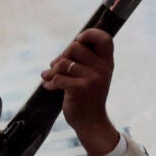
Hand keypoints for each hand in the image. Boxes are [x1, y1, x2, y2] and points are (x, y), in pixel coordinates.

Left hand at [40, 30, 120, 155]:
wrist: (91, 122)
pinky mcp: (80, 88)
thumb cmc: (89, 97)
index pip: (105, 38)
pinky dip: (49, 81)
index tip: (78, 40)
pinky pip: (57, 77)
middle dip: (61, 56)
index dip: (89, 34)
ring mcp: (92, 78)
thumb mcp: (93, 75)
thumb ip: (85, 60)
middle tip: (57, 66)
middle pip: (74, 46)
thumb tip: (67, 48)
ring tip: (49, 76)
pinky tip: (48, 86)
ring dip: (52, 70)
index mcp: (107, 62)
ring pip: (63, 62)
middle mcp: (102, 68)